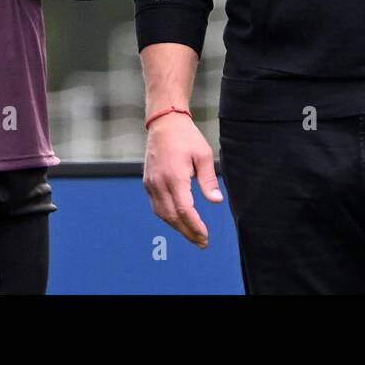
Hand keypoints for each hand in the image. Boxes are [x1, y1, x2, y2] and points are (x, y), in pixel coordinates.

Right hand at [143, 112, 224, 248]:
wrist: (164, 122)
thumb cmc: (186, 137)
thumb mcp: (203, 154)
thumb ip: (208, 180)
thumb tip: (216, 201)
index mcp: (174, 177)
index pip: (183, 210)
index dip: (194, 226)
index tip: (205, 236)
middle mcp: (159, 183)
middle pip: (172, 217)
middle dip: (187, 232)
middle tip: (202, 242)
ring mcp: (151, 184)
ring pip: (162, 214)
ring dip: (177, 227)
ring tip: (193, 234)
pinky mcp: (148, 182)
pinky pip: (156, 206)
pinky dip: (168, 217)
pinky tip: (179, 220)